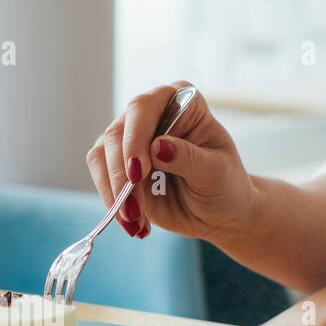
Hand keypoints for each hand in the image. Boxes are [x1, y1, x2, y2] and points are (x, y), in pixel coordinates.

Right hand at [86, 80, 256, 241]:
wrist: (218, 212)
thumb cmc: (224, 184)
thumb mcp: (216, 172)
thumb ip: (189, 157)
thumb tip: (157, 146)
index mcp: (179, 101)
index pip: (143, 108)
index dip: (135, 139)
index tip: (138, 173)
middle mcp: (149, 114)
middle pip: (116, 134)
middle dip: (121, 176)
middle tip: (134, 210)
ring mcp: (130, 139)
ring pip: (101, 156)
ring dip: (114, 193)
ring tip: (136, 221)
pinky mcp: (118, 166)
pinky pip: (101, 179)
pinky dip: (113, 203)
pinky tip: (135, 224)